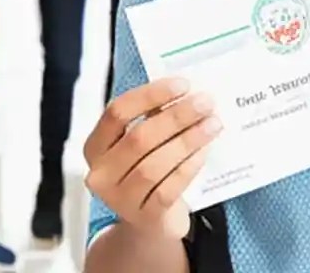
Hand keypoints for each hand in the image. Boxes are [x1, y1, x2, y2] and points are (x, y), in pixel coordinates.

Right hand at [83, 78, 222, 240]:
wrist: (149, 225)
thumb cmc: (147, 172)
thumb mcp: (143, 145)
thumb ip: (155, 119)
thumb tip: (186, 94)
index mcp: (96, 146)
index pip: (117, 112)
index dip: (150, 95)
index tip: (182, 85)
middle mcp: (101, 173)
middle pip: (139, 138)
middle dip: (176, 117)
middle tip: (206, 103)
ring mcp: (119, 199)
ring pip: (153, 165)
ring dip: (187, 140)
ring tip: (213, 124)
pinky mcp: (144, 217)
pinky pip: (168, 188)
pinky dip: (188, 166)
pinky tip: (204, 151)